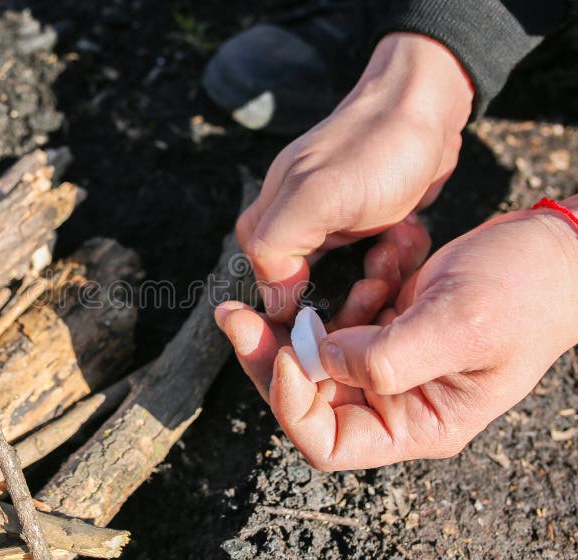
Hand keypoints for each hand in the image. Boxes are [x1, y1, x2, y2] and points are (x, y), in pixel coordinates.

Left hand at [219, 197, 577, 469]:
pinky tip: (394, 253)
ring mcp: (387, 363)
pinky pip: (344, 314)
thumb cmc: (524, 295)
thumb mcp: (460, 326)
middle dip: (274, 352)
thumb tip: (320, 359)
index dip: (291, 403)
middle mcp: (395, 402)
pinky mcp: (386, 326)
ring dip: (329, 308)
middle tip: (236, 312)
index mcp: (416, 423)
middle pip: (306, 396)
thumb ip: (388, 356)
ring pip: (317, 351)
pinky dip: (357, 282)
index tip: (283, 351)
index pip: (327, 443)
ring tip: (382, 269)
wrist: (552, 253)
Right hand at [238, 32, 473, 320]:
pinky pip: (375, 263)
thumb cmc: (374, 147)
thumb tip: (271, 301)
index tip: (334, 312)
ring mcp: (331, 224)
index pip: (267, 285)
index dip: (297, 306)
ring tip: (397, 245)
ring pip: (347, 281)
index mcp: (270, 219)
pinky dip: (396, 257)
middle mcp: (295, 223)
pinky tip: (409, 234)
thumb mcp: (316, 195)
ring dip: (378, 274)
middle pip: (310, 288)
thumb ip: (276, 244)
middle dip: (349, 294)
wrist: (427, 104)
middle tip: (378, 279)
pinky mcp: (365, 224)